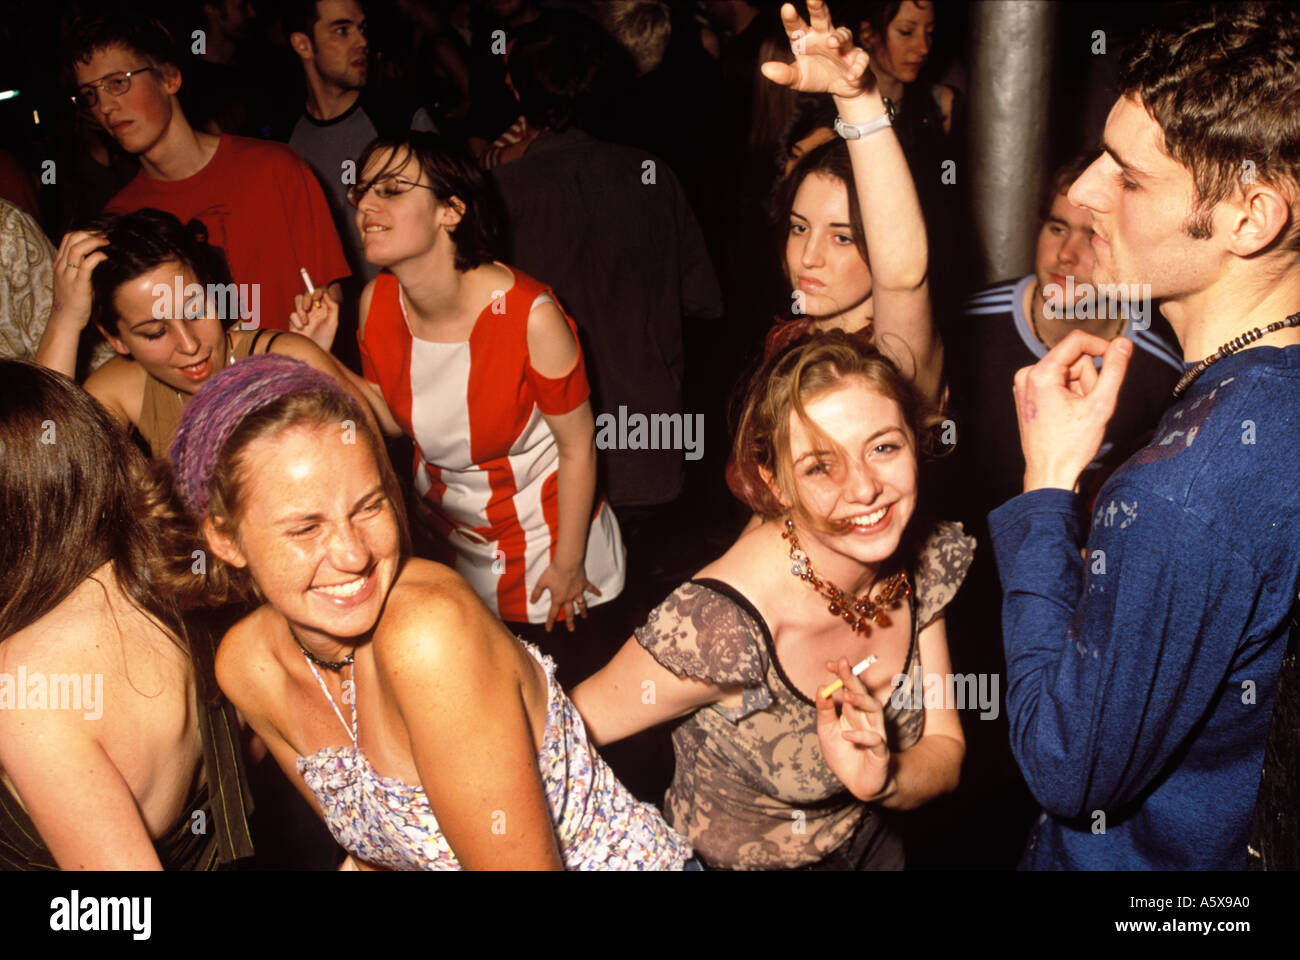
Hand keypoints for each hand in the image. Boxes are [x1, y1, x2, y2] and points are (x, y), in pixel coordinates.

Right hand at [51, 230, 108, 330]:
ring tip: (107, 243)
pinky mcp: (79, 284)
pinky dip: (97, 257)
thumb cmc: (73, 300)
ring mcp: (69, 275)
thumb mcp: (72, 279)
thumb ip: (79, 267)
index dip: (84, 231)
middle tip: (106, 235)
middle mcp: (61, 266)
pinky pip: (87, 264)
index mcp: (59, 263)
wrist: (66, 319)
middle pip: (72, 239)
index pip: (67, 238)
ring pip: (77, 249)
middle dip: (90, 233)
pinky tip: (106, 257)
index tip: (99, 233)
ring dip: (94, 242)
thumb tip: (98, 257)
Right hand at [290, 288, 337, 350]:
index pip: (320, 292)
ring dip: (300, 311)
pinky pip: (292, 314)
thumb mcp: (333, 323)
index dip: (317, 292)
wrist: (314, 354)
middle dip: (306, 299)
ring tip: (306, 323)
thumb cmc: (326, 340)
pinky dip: (296, 321)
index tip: (317, 298)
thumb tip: (326, 293)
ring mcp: (303, 314)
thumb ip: (333, 307)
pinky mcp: (294, 321)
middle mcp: (314, 309)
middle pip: (307, 294)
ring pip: (297, 300)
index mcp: (324, 308)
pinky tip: (301, 329)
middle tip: (307, 307)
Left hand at [530, 561, 600, 632]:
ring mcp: (577, 591)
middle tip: (571, 629)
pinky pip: (590, 589)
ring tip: (585, 617)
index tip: (549, 630)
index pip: (553, 613)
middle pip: (569, 612)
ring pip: (581, 604)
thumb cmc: (554, 572)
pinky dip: (595, 591)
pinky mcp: (583, 583)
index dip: (550, 622)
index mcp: (558, 598)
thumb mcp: (542, 582)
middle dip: (570, 622)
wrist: (567, 563)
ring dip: (583, 611)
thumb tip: (532, 602)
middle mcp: (569, 597)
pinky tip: (600, 594)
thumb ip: (537, 592)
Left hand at [759, 1, 871, 101]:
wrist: (843, 87)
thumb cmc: (819, 76)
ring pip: (843, 35)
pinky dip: (856, 67)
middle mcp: (824, 37)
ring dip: (839, 37)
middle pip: (821, 18)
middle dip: (817, 7)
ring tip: (832, 42)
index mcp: (806, 39)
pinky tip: (851, 75)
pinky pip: (860, 60)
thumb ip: (784, 74)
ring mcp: (843, 46)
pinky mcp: (858, 58)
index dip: (791, 18)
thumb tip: (765, 69)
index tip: (786, 8)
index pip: (796, 27)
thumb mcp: (799, 79)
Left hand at [815, 656, 890, 800]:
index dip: (841, 675)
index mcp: (852, 712)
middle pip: (862, 694)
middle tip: (843, 665)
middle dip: (852, 679)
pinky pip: (875, 740)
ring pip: (874, 711)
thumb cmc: (843, 754)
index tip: (829, 663)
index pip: (849, 688)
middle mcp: (865, 719)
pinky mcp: (880, 752)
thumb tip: (821, 688)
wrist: (858, 784)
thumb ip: (825, 711)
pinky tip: (846, 735)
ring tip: (846, 694)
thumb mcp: (827, 731)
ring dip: (861, 701)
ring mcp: (875, 733)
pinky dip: (861, 737)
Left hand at [1013, 329, 1131, 491]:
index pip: (1077, 340)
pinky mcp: (1028, 394)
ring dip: (1080, 388)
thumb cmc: (1072, 444)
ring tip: (1078, 413)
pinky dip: (1069, 394)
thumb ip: (1115, 369)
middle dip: (1088, 378)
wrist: (1049, 472)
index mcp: (1040, 374)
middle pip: (1073, 358)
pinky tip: (1069, 414)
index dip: (1102, 346)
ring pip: (1067, 371)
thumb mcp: (1101, 404)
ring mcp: (1025, 385)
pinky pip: (1057, 382)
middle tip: (1089, 405)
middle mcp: (1027, 375)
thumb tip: (1124, 343)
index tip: (1117, 360)